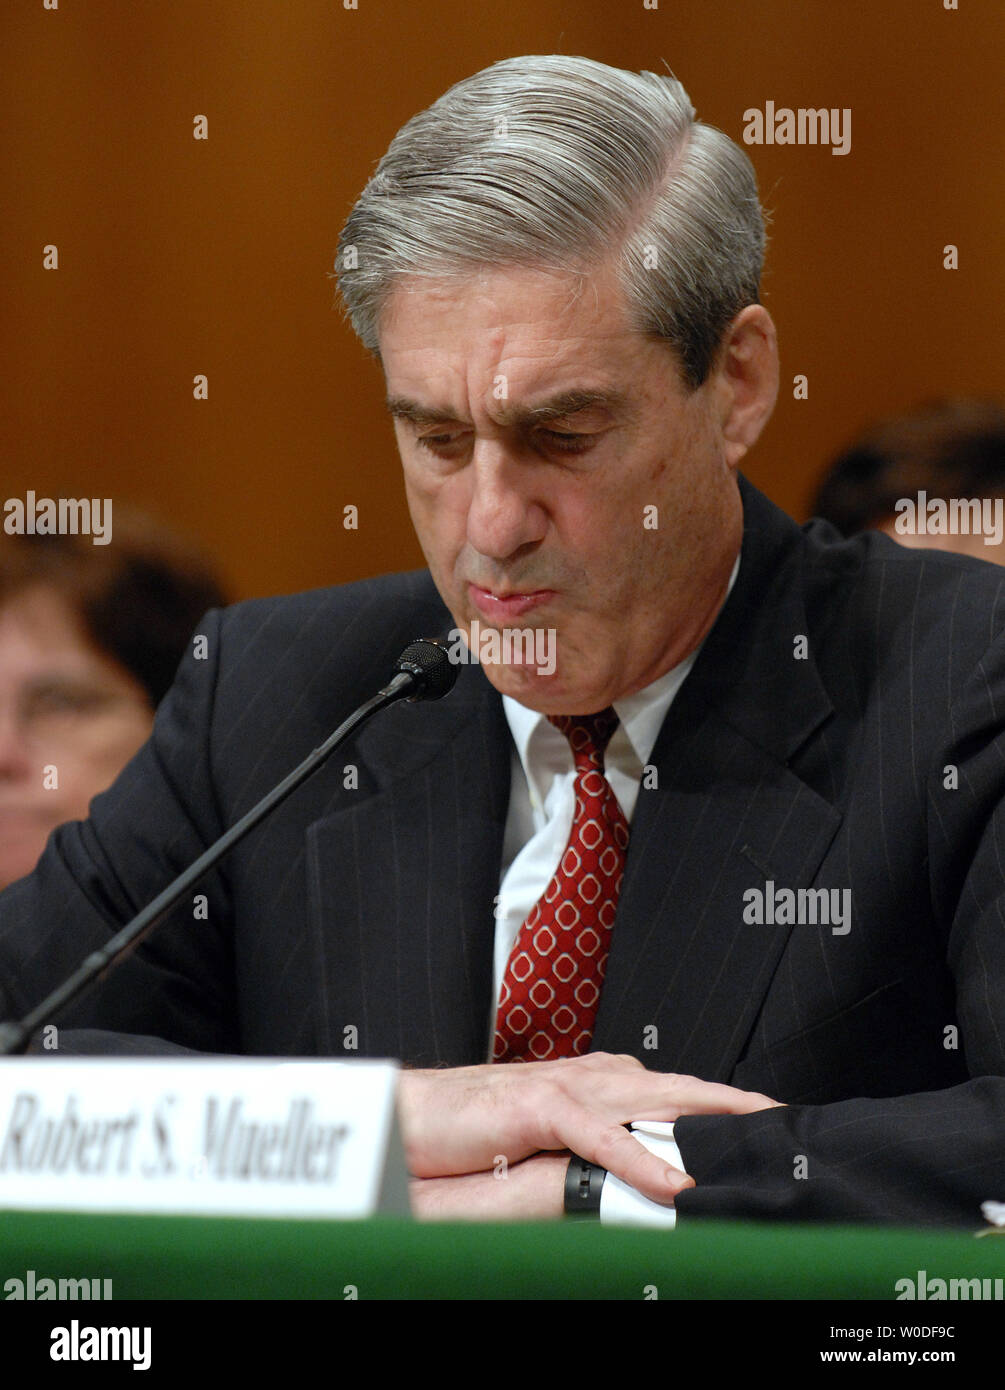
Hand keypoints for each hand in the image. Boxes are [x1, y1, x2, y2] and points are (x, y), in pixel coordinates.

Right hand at [397, 1052, 779, 1207]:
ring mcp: (568, 1087)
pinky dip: (638, 1160)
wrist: (417, 1112)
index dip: (725, 1104)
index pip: (676, 1092)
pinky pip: (599, 1136)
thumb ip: (599, 1142)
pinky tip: (671, 1184)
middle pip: (681, 1089)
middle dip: (737, 1104)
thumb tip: (646, 1167)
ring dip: (707, 1123)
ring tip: (755, 1139)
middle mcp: (592, 1076)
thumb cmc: (478, 1125)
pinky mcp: (539, 1107)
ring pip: (652, 1102)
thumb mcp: (553, 1136)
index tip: (770, 1120)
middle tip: (786, 1120)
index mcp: (598, 1081)